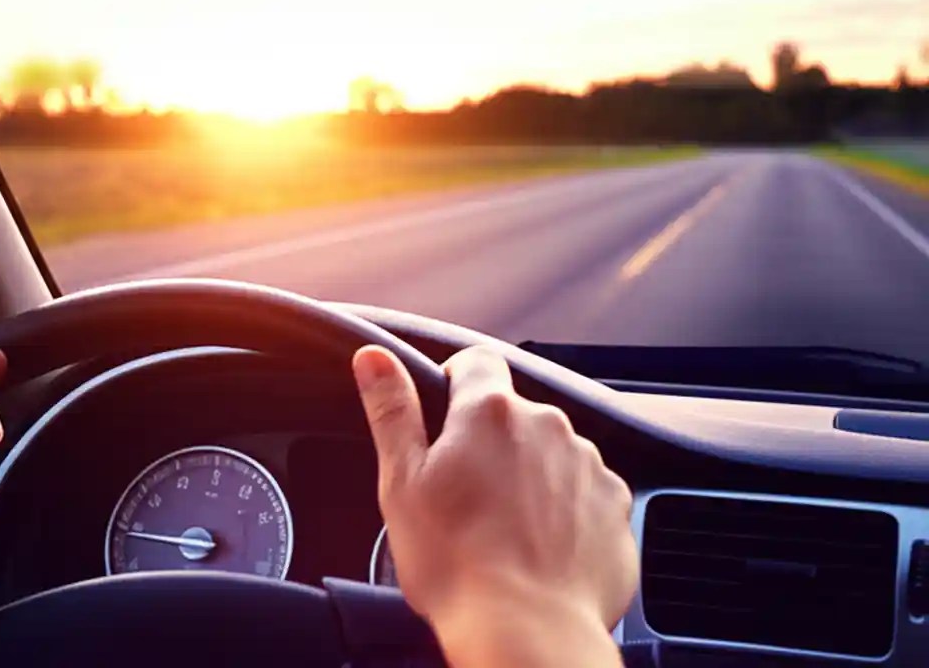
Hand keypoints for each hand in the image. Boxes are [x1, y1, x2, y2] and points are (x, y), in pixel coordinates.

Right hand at [352, 344, 634, 667]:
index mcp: (491, 413)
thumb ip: (392, 410)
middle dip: (491, 444)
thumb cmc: (456, 563)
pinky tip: (537, 548)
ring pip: (550, 455)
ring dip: (530, 477)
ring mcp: (589, 466)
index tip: (443, 419)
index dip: (455, 384)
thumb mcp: (402, 482)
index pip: (476, 363)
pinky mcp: (615, 507)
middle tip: (464, 496)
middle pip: (514, 415)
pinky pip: (584, 495)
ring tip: (502, 531)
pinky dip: (564, 513)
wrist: (526, 632)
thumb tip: (373, 357)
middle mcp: (548, 427)